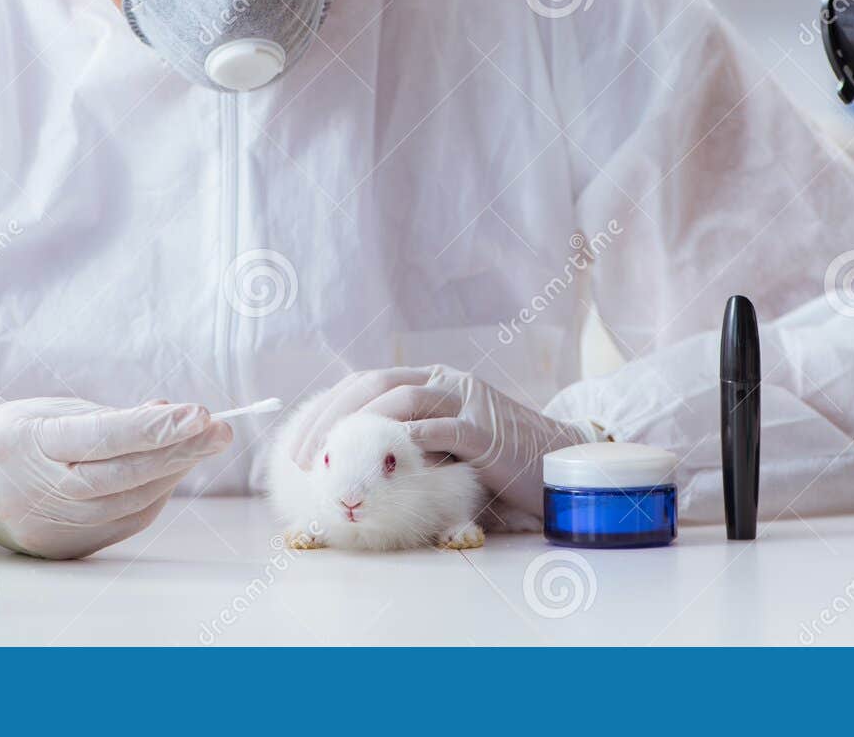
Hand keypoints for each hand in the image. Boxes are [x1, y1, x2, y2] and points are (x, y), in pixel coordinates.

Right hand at [0, 397, 231, 558]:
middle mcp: (37, 491)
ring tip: (200, 443)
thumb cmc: (14, 433)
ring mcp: (49, 527)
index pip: (103, 437)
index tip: (200, 414)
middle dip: (179, 452)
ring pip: (130, 503)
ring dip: (172, 473)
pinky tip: (168, 473)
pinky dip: (152, 496)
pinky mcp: (63, 548)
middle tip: (220, 431)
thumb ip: (113, 416)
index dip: (155, 428)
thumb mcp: (53, 409)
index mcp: (29, 443)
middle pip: (122, 476)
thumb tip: (173, 417)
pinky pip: (123, 522)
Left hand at [291, 366, 591, 512]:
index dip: (325, 409)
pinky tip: (385, 456)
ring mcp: (467, 402)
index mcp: (431, 382)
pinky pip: (443, 429)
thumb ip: (407, 446)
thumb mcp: (443, 450)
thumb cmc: (495, 465)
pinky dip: (412, 439)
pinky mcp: (486, 430)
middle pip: (375, 384)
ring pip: (404, 398)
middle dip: (331, 417)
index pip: (365, 383)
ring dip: (360, 428)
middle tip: (302, 456)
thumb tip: (346, 471)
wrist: (558, 466)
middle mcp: (445, 382)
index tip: (294, 445)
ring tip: (332, 460)